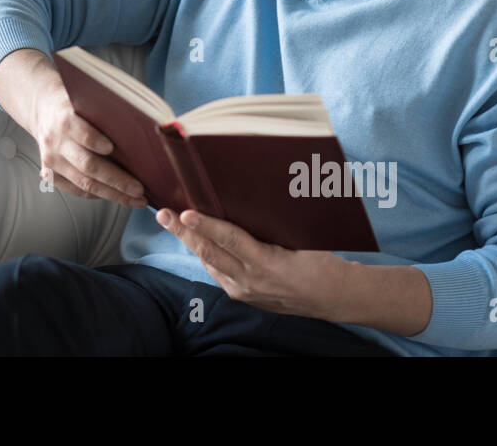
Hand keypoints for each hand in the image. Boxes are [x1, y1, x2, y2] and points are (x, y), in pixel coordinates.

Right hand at [0, 48, 147, 208]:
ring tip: (136, 200)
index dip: (97, 142)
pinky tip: (117, 196)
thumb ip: (105, 113)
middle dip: (117, 181)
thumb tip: (142, 130)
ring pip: (84, 183)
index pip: (83, 134)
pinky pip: (77, 189)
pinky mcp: (51, 174)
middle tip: (139, 190)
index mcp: (65, 120)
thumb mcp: (86, 99)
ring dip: (113, 195)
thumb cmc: (74, 103)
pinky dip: (99, 194)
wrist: (43, 109)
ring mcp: (51, 161)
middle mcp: (55, 142)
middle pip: (88, 165)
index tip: (114, 149)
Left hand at [155, 208, 347, 319]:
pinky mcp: (242, 296)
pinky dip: (204, 254)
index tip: (186, 212)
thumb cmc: (322, 262)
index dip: (205, 224)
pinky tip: (195, 240)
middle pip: (209, 252)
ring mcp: (244, 291)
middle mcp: (251, 281)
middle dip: (183, 231)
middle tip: (163, 213)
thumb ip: (273, 224)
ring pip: (209, 262)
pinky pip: (217, 272)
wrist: (334, 298)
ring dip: (189, 241)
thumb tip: (247, 197)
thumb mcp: (302, 239)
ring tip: (170, 221)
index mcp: (268, 264)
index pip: (229, 239)